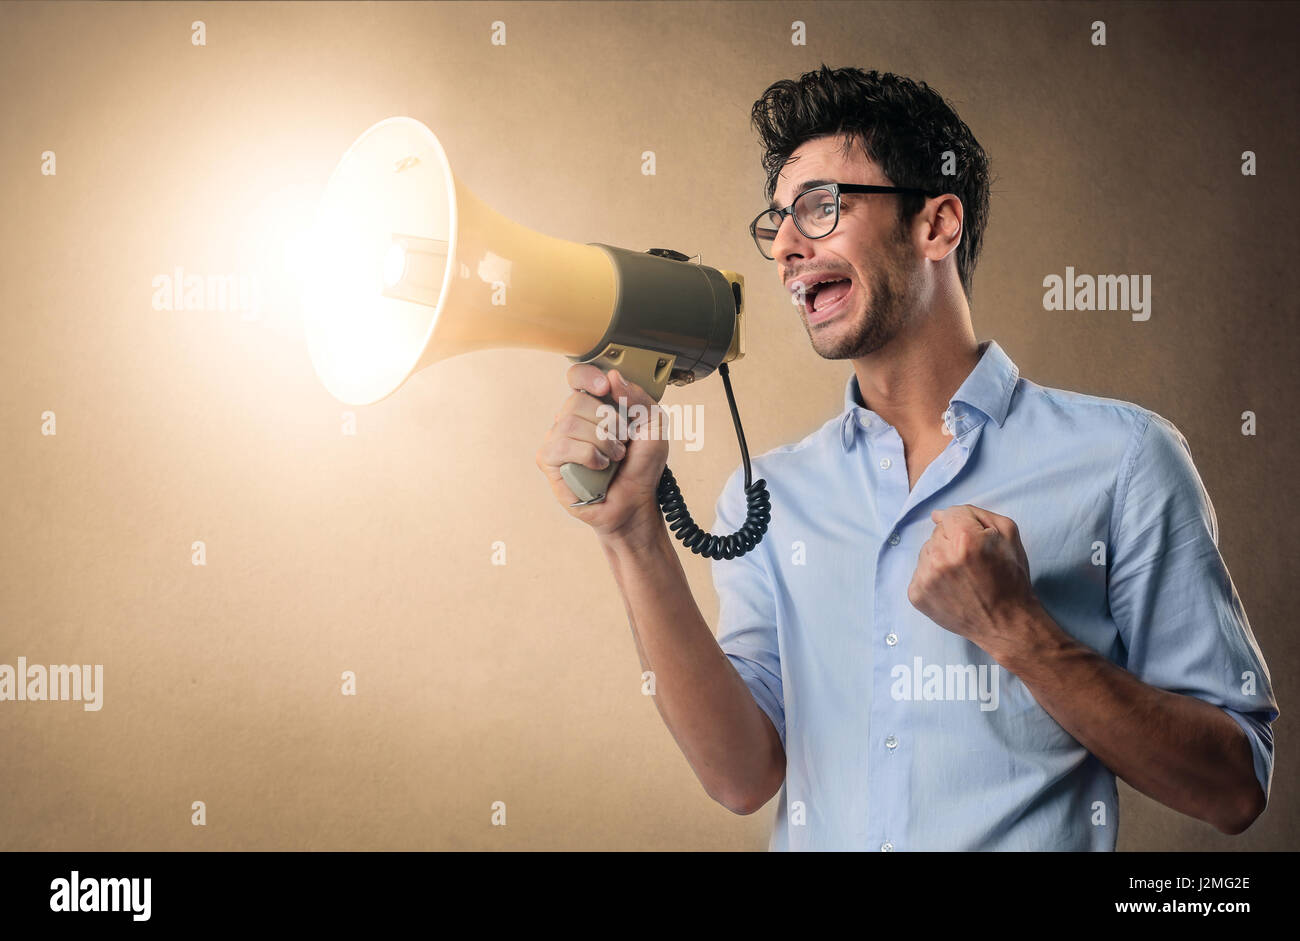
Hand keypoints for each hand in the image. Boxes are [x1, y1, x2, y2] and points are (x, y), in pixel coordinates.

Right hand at [535, 364, 669, 545]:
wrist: (636, 502)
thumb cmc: (641, 466)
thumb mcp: (654, 425)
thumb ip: (639, 397)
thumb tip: (613, 377)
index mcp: (594, 406)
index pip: (577, 377)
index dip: (587, 377)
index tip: (605, 388)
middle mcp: (572, 420)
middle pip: (576, 401)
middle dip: (607, 422)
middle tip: (621, 441)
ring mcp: (558, 439)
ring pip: (569, 422)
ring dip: (601, 441)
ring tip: (614, 457)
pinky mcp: (549, 461)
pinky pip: (561, 445)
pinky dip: (588, 455)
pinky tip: (599, 466)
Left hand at [906, 504, 1039, 655]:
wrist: (1005, 622)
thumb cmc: (1010, 578)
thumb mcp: (1007, 534)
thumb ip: (975, 514)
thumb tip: (938, 515)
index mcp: (965, 540)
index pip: (951, 514)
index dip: (966, 526)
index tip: (975, 542)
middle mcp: (941, 558)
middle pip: (937, 533)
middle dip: (953, 542)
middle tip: (972, 564)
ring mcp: (926, 578)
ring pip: (927, 552)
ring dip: (941, 559)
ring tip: (962, 577)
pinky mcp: (917, 595)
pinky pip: (920, 572)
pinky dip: (933, 577)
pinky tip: (951, 588)